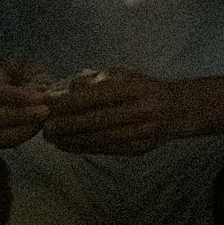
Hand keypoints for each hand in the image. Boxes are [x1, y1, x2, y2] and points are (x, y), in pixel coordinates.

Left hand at [45, 69, 187, 154]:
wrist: (179, 110)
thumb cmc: (144, 89)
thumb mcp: (125, 75)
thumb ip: (96, 79)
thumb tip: (66, 90)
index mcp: (136, 88)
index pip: (96, 96)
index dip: (69, 102)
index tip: (47, 104)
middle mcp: (140, 110)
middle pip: (95, 120)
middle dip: (66, 125)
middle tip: (44, 127)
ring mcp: (141, 132)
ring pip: (98, 138)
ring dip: (70, 139)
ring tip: (51, 137)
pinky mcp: (138, 148)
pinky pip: (104, 149)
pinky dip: (82, 148)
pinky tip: (67, 145)